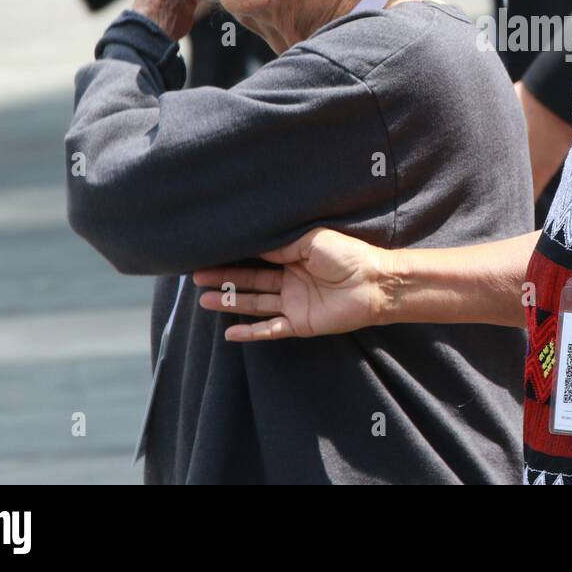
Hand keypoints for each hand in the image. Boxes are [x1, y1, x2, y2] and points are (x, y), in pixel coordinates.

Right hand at [194, 228, 393, 340]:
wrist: (375, 283)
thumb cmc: (348, 255)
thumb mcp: (311, 239)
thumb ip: (282, 244)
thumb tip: (253, 241)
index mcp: (294, 257)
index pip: (259, 257)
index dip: (236, 255)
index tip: (210, 251)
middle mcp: (290, 280)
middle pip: (250, 280)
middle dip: (224, 278)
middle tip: (196, 275)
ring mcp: (294, 302)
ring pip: (255, 303)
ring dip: (230, 301)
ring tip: (204, 299)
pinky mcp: (300, 323)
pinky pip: (270, 329)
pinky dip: (251, 332)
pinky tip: (230, 331)